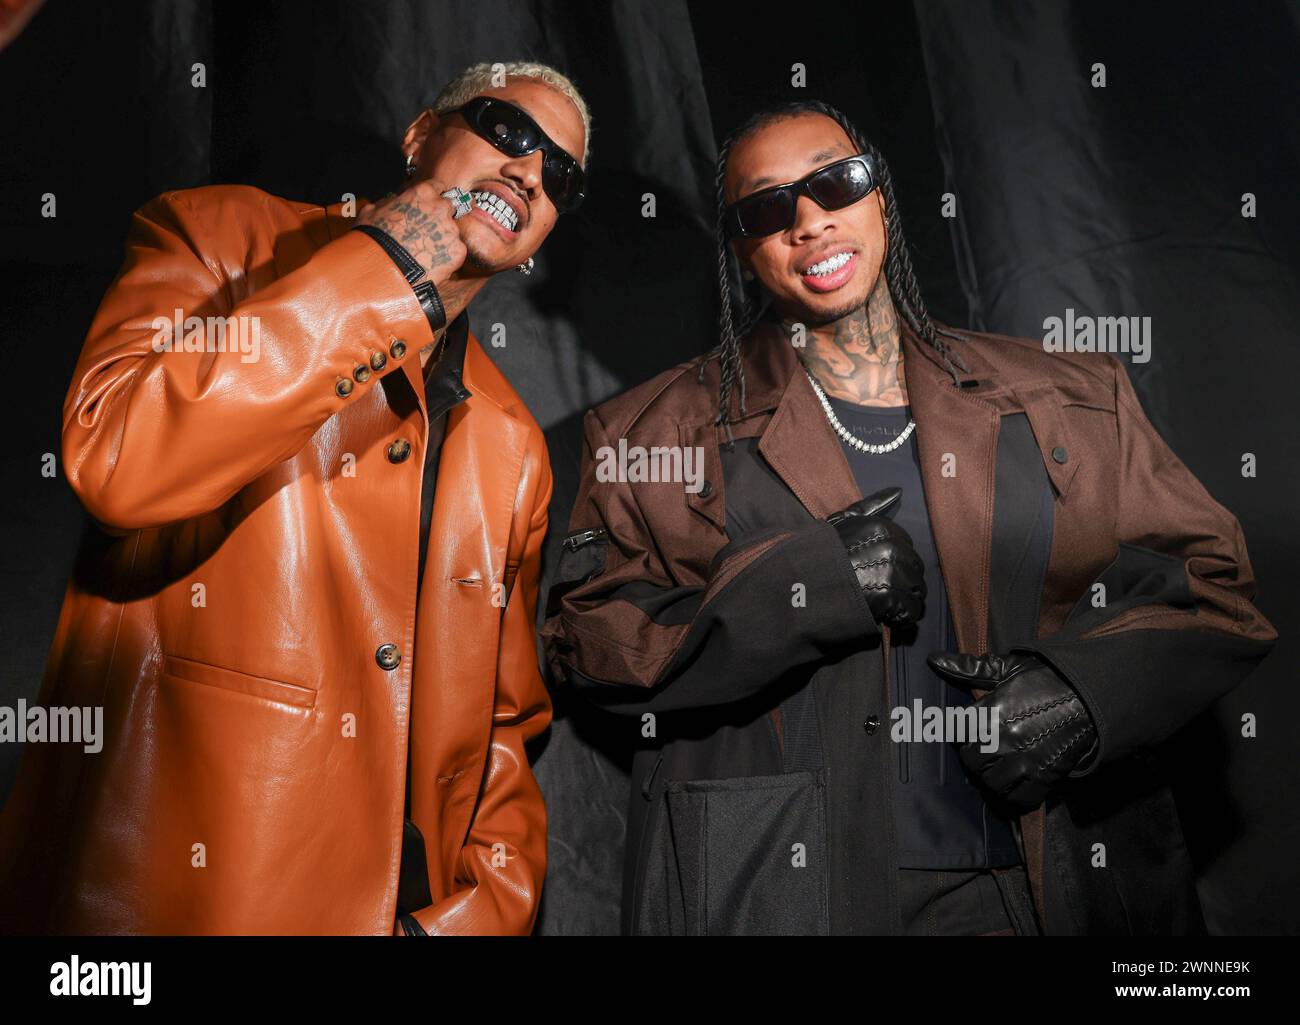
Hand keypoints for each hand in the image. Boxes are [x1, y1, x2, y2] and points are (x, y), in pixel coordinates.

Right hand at [357, 178, 467, 287]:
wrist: (381, 268)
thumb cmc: (373, 238)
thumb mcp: (373, 211)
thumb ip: (389, 203)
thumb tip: (392, 204)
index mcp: (423, 192)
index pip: (437, 187)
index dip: (431, 198)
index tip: (427, 207)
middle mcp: (441, 207)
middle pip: (449, 208)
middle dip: (440, 217)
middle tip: (426, 232)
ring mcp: (452, 230)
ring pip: (452, 232)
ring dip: (442, 239)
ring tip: (425, 251)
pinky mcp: (458, 251)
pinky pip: (455, 252)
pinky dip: (447, 258)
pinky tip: (431, 263)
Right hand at [827, 486, 925, 627]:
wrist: (802, 581)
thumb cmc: (821, 551)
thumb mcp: (843, 520)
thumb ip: (871, 505)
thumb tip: (899, 490)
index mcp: (884, 528)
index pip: (907, 548)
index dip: (897, 563)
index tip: (881, 573)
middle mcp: (893, 547)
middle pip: (915, 570)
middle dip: (904, 583)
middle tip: (884, 593)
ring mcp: (892, 573)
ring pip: (916, 591)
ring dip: (904, 601)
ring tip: (885, 607)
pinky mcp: (889, 598)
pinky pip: (910, 611)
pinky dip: (902, 618)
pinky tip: (887, 617)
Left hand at [927, 650, 1097, 812]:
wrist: (1090, 697)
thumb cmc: (1046, 681)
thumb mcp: (1008, 668)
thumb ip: (969, 668)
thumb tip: (935, 660)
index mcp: (991, 711)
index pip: (953, 730)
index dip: (955, 729)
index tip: (962, 727)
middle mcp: (1004, 739)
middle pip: (969, 759)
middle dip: (972, 752)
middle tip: (981, 745)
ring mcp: (1024, 761)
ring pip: (990, 782)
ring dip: (990, 775)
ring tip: (998, 763)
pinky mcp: (1043, 778)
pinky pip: (1017, 799)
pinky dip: (1012, 794)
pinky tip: (1014, 780)